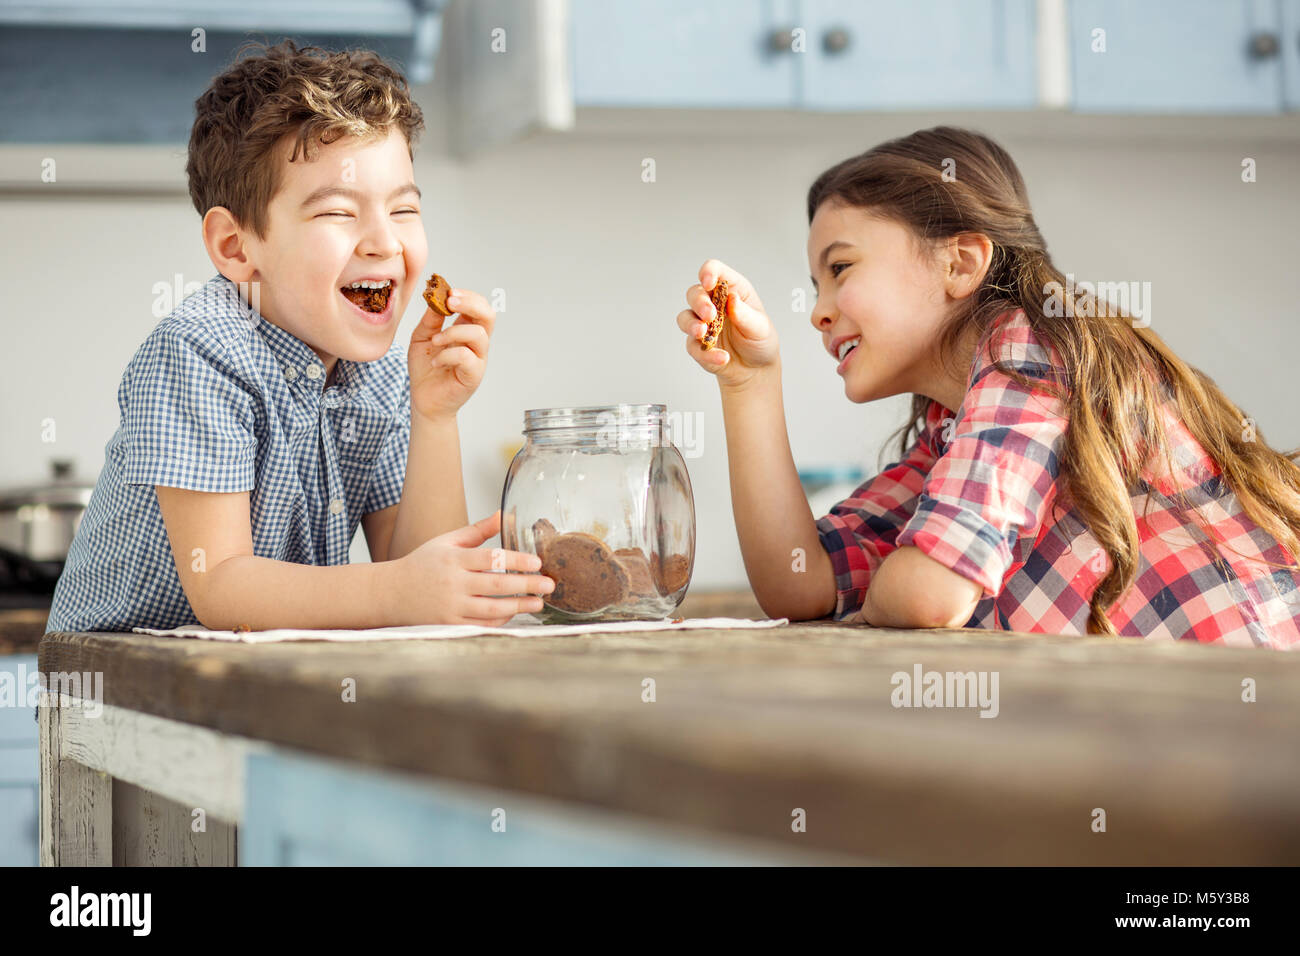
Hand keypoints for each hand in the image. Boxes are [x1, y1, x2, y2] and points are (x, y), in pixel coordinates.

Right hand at [393, 511, 554, 625]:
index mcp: (453, 559)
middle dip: (526, 585)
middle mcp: (452, 583)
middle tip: (549, 584)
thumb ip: (477, 531)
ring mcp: (450, 606)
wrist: (391, 593)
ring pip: (491, 608)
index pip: (491, 559)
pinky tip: (514, 613)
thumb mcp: (447, 542)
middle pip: (496, 585)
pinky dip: (500, 619)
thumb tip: (503, 514)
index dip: (516, 561)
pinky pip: (480, 624)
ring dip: (518, 606)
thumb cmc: (423, 564)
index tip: (537, 563)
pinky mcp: (449, 623)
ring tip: (538, 602)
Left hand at [408, 287, 494, 419]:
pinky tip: (435, 362)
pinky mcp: (474, 376)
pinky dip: (447, 355)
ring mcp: (477, 359)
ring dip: (453, 332)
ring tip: (434, 342)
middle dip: (471, 303)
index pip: (478, 306)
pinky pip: (467, 357)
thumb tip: (436, 297)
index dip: (467, 296)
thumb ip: (431, 319)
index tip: (448, 291)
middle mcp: (476, 343)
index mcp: (465, 330)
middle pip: (489, 315)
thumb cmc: (425, 369)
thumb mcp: (422, 338)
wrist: (423, 399)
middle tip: (450, 301)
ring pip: (479, 335)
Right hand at [677, 259, 779, 388]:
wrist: (755, 370)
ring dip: (691, 325)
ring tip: (702, 333)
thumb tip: (731, 299)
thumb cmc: (760, 341)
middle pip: (695, 293)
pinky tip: (722, 358)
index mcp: (731, 289)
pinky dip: (705, 353)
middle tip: (709, 315)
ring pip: (685, 318)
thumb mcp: (760, 327)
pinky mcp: (697, 344)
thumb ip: (745, 314)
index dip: (708, 272)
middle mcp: (713, 303)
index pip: (714, 270)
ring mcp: (702, 324)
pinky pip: (692, 346)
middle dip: (699, 302)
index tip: (708, 282)